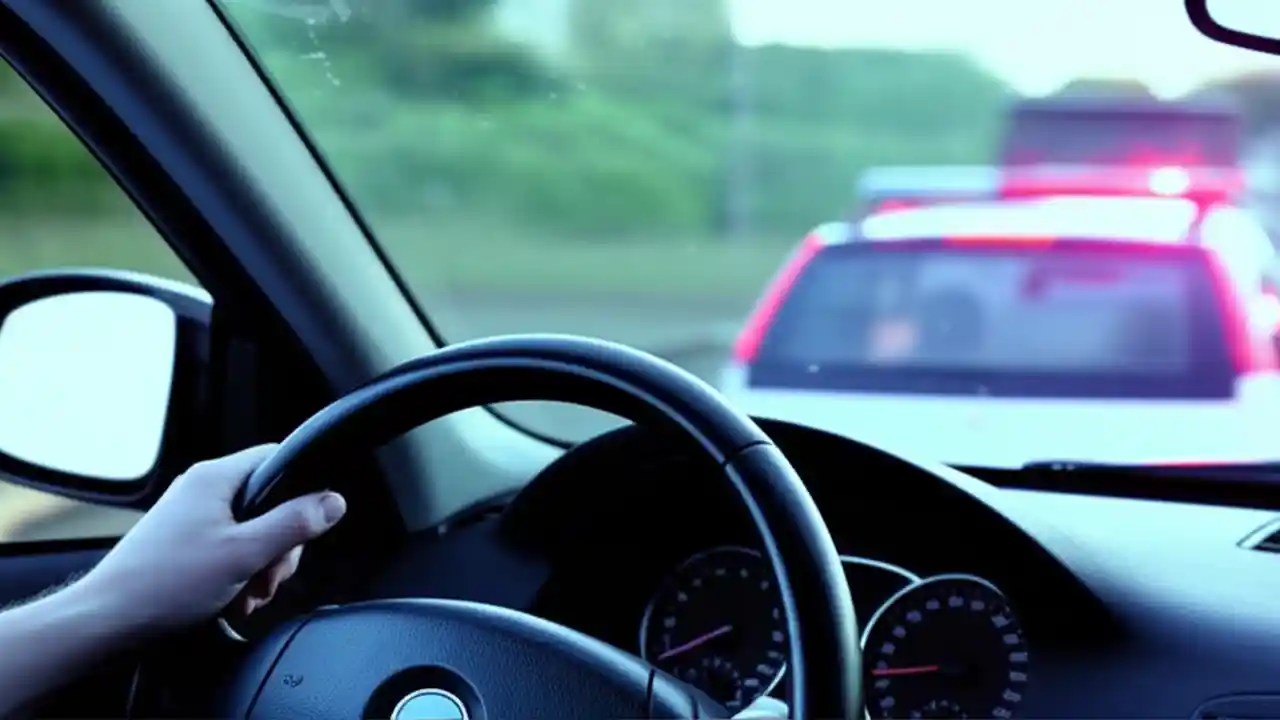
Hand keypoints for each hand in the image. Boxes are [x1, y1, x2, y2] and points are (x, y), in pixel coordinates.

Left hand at [79, 444, 346, 634]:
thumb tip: (334, 501)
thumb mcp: (245, 553)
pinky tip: (233, 600)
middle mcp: (202, 491)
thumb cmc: (165, 585)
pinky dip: (240, 575)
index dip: (301, 490)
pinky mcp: (184, 546)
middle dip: (280, 546)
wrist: (106, 623)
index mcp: (215, 478)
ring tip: (247, 596)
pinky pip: (230, 550)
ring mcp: (191, 519)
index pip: (277, 459)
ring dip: (261, 567)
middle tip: (269, 577)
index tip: (307, 526)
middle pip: (270, 503)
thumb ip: (294, 524)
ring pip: (253, 532)